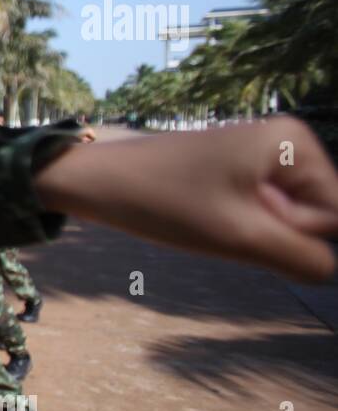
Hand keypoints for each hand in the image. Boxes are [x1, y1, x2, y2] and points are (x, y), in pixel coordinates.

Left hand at [32, 117, 337, 281]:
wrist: (95, 180)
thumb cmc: (162, 201)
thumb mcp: (240, 237)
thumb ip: (304, 257)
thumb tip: (332, 270)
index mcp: (296, 141)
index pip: (335, 216)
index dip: (293, 233)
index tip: (242, 217)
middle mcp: (286, 141)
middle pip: (316, 217)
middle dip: (273, 232)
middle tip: (220, 218)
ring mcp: (262, 157)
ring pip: (287, 222)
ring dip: (254, 234)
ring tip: (209, 215)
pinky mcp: (239, 173)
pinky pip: (261, 216)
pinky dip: (238, 228)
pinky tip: (203, 216)